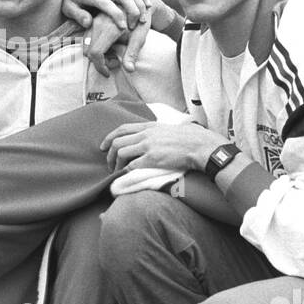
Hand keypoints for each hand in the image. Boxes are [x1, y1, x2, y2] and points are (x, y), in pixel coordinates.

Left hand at [62, 0, 150, 31]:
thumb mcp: (66, 6)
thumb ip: (77, 14)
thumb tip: (89, 23)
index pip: (106, 4)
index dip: (116, 15)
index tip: (123, 28)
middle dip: (132, 11)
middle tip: (135, 26)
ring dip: (140, 4)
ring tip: (143, 20)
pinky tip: (149, 4)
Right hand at [82, 13, 151, 75]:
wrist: (140, 4)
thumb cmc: (141, 22)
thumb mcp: (139, 38)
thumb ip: (132, 54)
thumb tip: (130, 70)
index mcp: (109, 29)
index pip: (96, 53)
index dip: (101, 66)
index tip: (109, 73)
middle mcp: (98, 24)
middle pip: (88, 50)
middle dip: (99, 62)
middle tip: (115, 62)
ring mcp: (95, 21)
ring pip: (86, 44)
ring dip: (97, 54)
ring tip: (113, 54)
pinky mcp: (94, 20)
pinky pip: (88, 38)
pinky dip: (95, 46)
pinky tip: (110, 46)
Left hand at [101, 121, 226, 174]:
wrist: (200, 146)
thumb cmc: (189, 138)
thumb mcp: (169, 128)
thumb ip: (157, 131)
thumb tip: (150, 136)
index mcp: (149, 126)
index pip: (122, 128)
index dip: (109, 137)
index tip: (103, 147)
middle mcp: (146, 134)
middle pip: (117, 142)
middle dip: (109, 155)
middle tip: (109, 164)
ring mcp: (148, 146)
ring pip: (121, 153)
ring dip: (115, 165)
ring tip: (116, 172)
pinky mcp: (152, 159)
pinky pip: (131, 166)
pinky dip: (125, 172)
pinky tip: (126, 176)